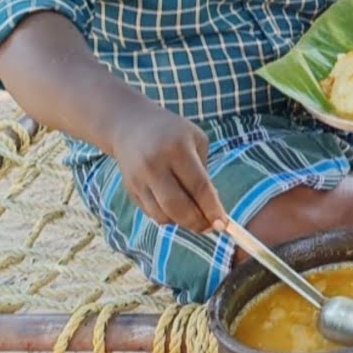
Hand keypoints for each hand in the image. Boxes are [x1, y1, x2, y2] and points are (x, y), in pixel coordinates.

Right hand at [109, 107, 225, 232]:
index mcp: (177, 149)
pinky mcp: (130, 188)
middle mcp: (155, 164)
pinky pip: (151, 213)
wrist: (131, 125)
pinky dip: (167, 217)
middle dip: (197, 222)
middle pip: (177, 206)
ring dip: (182, 222)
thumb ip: (204, 173)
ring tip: (194, 216)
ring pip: (162, 215)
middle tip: (210, 227)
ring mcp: (139, 178)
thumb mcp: (196, 141)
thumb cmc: (173, 133)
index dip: (211, 208)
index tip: (223, 224)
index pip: (198, 186)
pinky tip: (177, 208)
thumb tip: (211, 208)